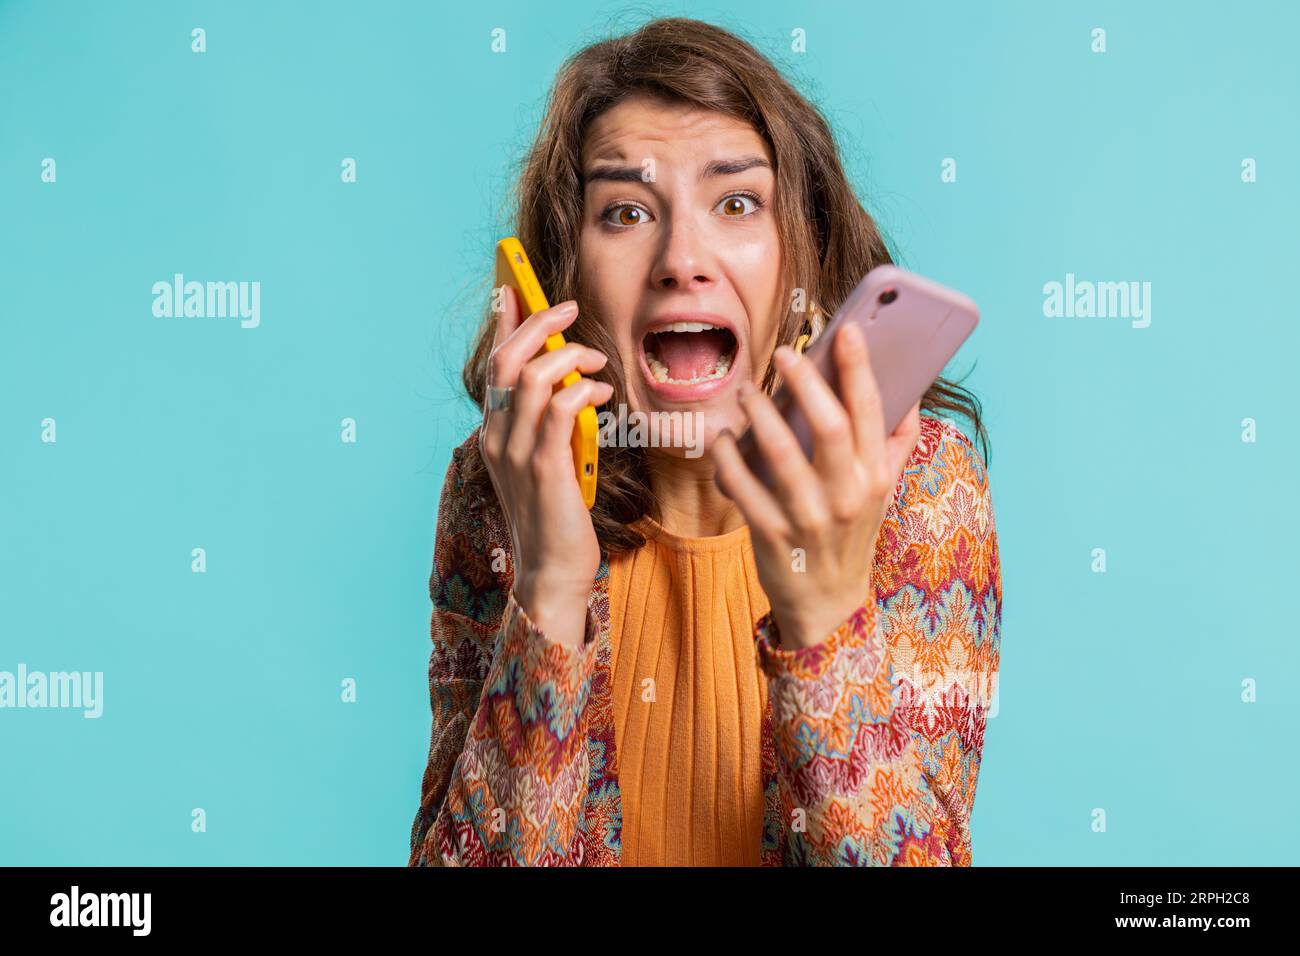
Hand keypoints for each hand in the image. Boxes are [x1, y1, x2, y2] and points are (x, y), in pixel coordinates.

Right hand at [478, 285, 612, 647]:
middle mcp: (497, 437)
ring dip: (568, 355)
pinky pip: (561, 408)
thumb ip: (547, 424)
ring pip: (532, 376)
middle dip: (537, 321)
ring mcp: (517, 452)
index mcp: (493, 434)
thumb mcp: (544, 462)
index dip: (504, 323)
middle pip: (506, 358)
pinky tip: (601, 392)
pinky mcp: (544, 467)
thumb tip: (567, 383)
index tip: (517, 290)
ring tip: (594, 360)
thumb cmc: (556, 517)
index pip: (492, 364)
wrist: (552, 572)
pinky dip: (582, 389)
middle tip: (567, 307)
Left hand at [712, 323, 921, 649]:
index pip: (871, 411)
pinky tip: (723, 439)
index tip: (845, 329)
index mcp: (875, 476)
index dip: (857, 367)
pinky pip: (743, 487)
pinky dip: (728, 458)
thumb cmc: (851, 534)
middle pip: (828, 426)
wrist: (829, 605)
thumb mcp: (881, 492)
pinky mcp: (772, 535)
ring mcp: (808, 517)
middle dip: (803, 382)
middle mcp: (846, 495)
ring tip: (747, 392)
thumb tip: (912, 392)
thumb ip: (895, 443)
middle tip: (782, 353)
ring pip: (781, 453)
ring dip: (760, 415)